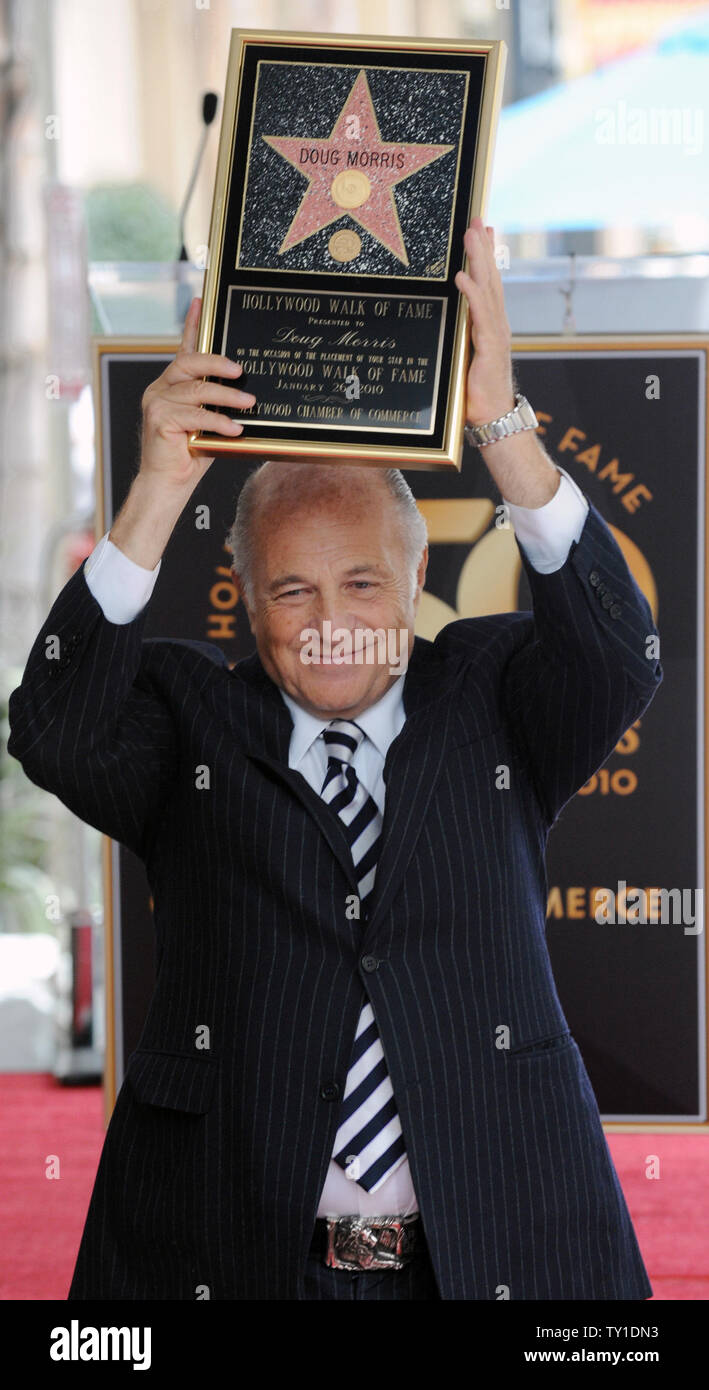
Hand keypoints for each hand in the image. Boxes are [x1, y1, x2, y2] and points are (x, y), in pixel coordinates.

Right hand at [139, 296, 254, 490]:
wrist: (167, 484)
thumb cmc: (190, 455)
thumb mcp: (208, 422)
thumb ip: (217, 403)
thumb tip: (246, 392)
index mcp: (171, 386)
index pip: (184, 350)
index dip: (192, 325)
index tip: (200, 301)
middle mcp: (160, 389)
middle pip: (188, 363)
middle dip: (216, 363)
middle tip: (241, 371)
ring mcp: (156, 402)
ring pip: (196, 390)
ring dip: (226, 397)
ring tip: (249, 404)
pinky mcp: (158, 419)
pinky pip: (194, 414)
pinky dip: (217, 421)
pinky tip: (234, 429)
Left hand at [454, 217, 514, 426]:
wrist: (494, 416)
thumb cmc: (478, 391)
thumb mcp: (468, 356)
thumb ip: (463, 337)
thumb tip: (451, 324)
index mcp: (491, 325)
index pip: (490, 283)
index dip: (487, 256)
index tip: (484, 230)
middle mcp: (497, 324)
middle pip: (491, 278)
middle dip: (483, 247)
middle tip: (477, 219)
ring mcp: (495, 333)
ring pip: (488, 289)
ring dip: (479, 260)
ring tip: (472, 236)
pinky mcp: (489, 346)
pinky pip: (480, 314)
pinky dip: (472, 293)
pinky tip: (463, 275)